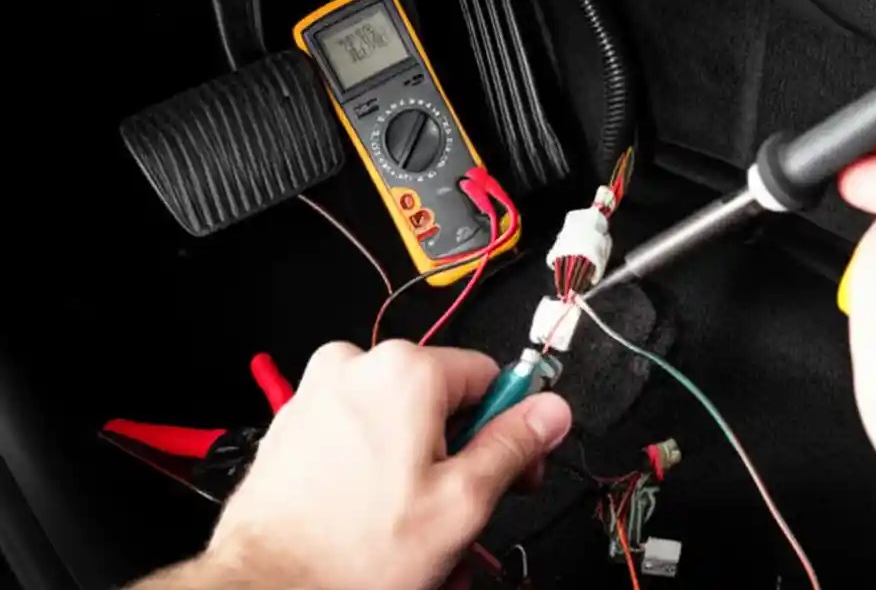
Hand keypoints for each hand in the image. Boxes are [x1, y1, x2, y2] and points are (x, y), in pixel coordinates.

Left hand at [147, 341, 571, 589]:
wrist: (266, 588)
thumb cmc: (352, 554)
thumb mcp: (462, 502)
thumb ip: (514, 446)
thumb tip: (551, 411)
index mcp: (404, 371)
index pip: (489, 377)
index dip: (511, 428)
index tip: (514, 468)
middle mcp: (356, 366)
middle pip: (442, 402)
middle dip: (460, 459)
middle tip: (463, 514)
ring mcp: (318, 394)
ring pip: (399, 424)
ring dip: (420, 472)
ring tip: (418, 531)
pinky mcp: (295, 426)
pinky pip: (359, 436)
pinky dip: (377, 472)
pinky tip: (379, 521)